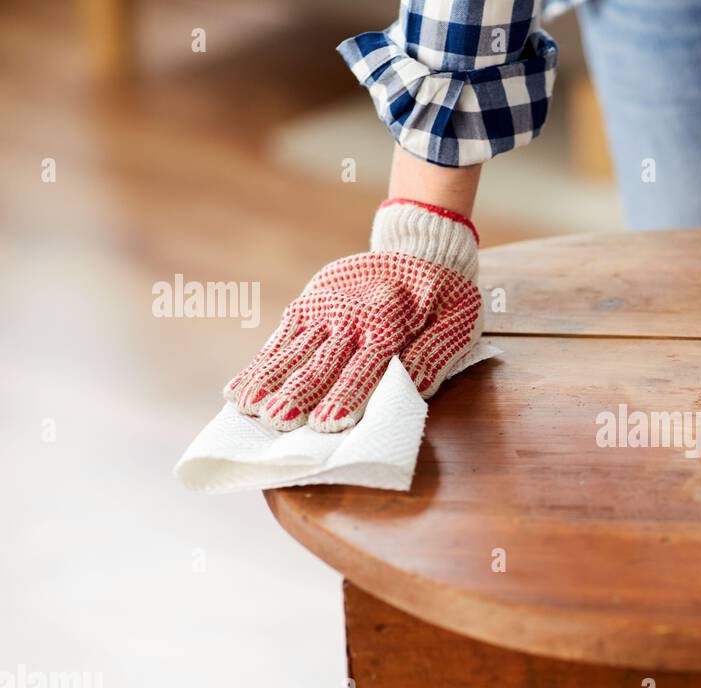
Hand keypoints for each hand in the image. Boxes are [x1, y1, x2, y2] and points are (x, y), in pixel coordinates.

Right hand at [224, 200, 481, 431]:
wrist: (418, 250)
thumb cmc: (443, 295)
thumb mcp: (458, 317)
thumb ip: (435, 351)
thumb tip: (414, 385)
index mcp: (389, 321)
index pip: (365, 366)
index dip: (345, 395)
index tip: (327, 423)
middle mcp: (350, 315)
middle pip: (323, 362)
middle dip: (299, 393)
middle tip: (279, 421)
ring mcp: (323, 309)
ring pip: (294, 350)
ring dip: (270, 380)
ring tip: (247, 407)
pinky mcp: (307, 305)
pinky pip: (281, 338)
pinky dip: (260, 363)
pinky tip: (239, 389)